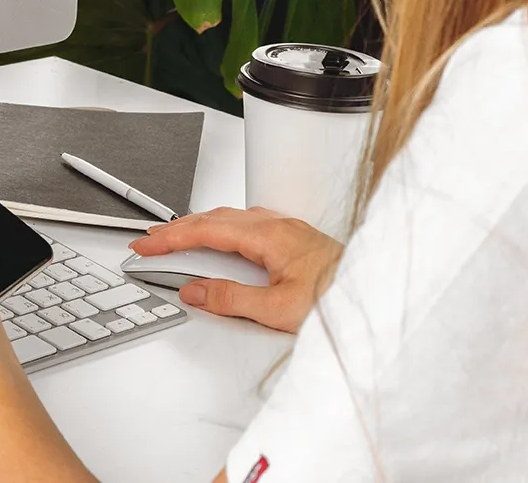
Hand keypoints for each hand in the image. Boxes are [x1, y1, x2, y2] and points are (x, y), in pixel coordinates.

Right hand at [129, 207, 341, 332]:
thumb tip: (195, 291)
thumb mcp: (278, 309)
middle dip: (177, 228)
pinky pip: (247, 223)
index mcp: (269, 237)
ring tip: (176, 237)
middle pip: (215, 218)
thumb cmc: (342, 299)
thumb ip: (231, 298)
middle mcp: (279, 226)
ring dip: (199, 225)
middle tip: (150, 241)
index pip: (206, 230)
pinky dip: (222, 227)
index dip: (170, 238)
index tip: (145, 244)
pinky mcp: (297, 239)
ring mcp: (289, 230)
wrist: (381, 294)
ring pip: (231, 218)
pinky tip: (222, 238)